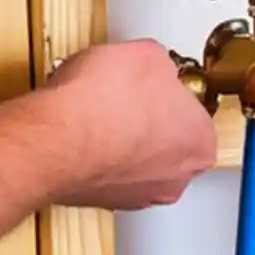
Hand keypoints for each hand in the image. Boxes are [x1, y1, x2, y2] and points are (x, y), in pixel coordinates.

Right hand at [43, 39, 216, 209]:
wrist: (54, 139)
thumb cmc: (101, 104)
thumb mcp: (147, 54)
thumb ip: (161, 64)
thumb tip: (152, 64)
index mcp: (200, 144)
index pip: (195, 112)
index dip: (171, 91)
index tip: (156, 82)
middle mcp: (175, 178)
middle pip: (169, 140)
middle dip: (149, 118)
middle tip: (127, 95)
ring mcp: (137, 195)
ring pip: (136, 160)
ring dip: (121, 138)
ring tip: (99, 110)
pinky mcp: (101, 201)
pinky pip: (105, 171)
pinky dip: (96, 155)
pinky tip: (81, 131)